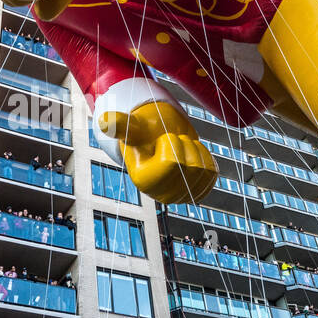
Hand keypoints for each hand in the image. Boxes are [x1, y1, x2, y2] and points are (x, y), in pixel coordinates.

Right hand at [99, 102, 217, 203]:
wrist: (160, 139)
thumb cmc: (146, 132)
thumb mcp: (135, 126)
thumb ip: (121, 124)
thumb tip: (104, 120)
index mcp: (144, 181)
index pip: (173, 162)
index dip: (171, 143)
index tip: (162, 140)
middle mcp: (162, 196)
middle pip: (191, 166)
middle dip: (185, 145)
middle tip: (173, 142)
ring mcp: (181, 197)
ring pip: (204, 169)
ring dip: (195, 150)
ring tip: (181, 149)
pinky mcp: (197, 193)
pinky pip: (213, 173)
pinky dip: (206, 158)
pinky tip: (192, 155)